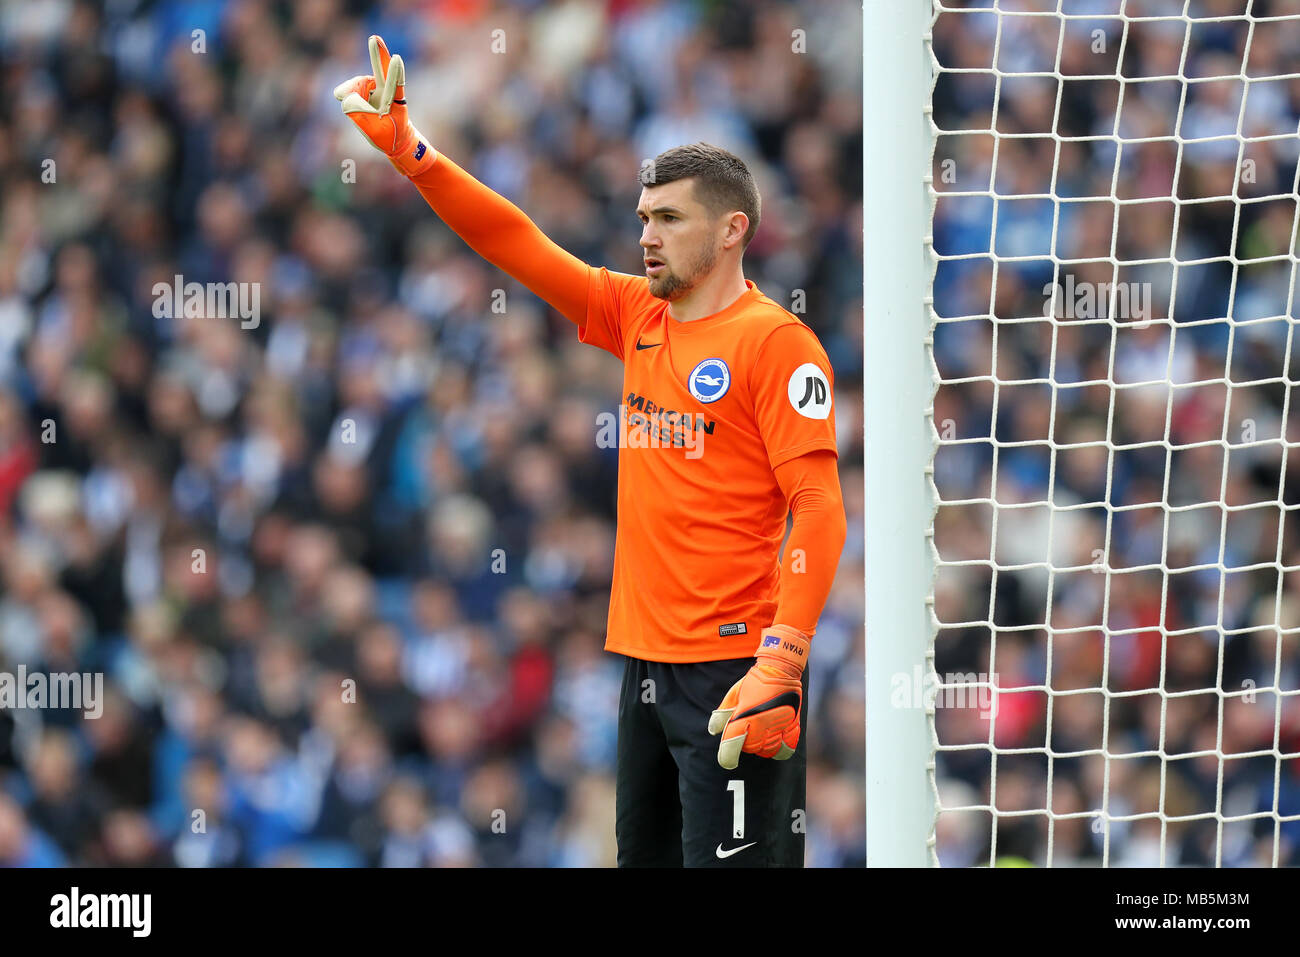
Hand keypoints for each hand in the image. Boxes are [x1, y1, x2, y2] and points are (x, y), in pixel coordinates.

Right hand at [333, 34, 435, 176]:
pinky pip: (351, 88)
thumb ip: (358, 113)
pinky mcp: (367, 89)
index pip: (394, 85)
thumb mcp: (374, 131)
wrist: (394, 139)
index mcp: (395, 102)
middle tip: (374, 38)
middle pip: (380, 71)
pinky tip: (342, 95)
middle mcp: (387, 91)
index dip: (395, 73)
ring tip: (359, 110)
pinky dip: (347, 92)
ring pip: (356, 85)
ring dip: (352, 95)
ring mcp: (376, 88)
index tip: (396, 58)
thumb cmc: (388, 136)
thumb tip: (345, 96)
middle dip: (377, 55)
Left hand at [707, 625, 808, 769]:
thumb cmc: (755, 681)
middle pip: (750, 748)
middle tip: (746, 729)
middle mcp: (762, 724)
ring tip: (760, 733)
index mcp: (745, 716)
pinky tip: (775, 740)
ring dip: (761, 746)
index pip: (732, 744)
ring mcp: (779, 726)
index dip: (727, 756)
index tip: (727, 761)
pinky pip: (786, 749)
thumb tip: (714, 730)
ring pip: (767, 750)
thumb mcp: (734, 694)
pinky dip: (779, 748)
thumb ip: (723, 714)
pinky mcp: (793, 726)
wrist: (781, 669)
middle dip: (745, 743)